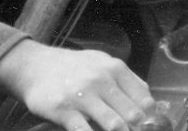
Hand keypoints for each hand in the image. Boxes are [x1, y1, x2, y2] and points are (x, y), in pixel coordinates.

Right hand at [0, 40, 154, 130]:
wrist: (37, 66)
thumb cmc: (75, 67)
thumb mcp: (104, 63)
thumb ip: (127, 80)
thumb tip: (150, 101)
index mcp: (116, 69)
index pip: (144, 99)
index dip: (150, 118)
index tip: (149, 127)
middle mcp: (102, 80)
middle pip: (132, 114)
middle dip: (137, 129)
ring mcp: (83, 96)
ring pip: (113, 124)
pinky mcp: (64, 110)